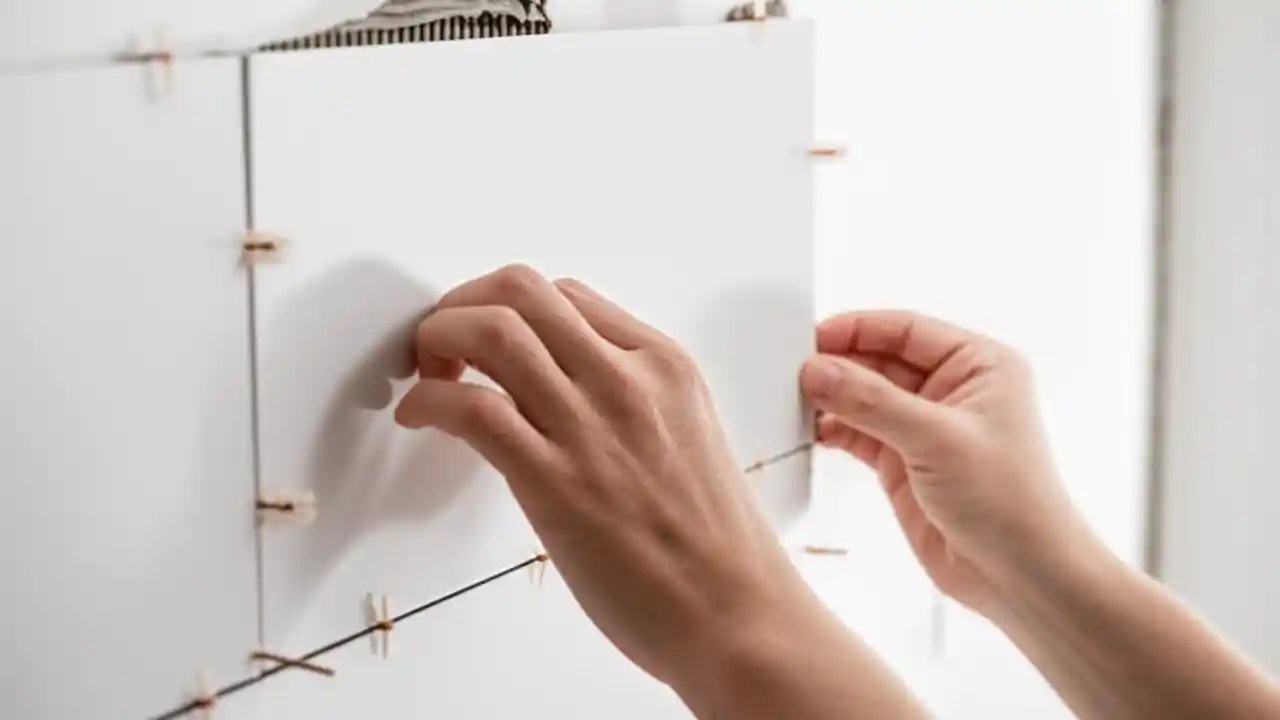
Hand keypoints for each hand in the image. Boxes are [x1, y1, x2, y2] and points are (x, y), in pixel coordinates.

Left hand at [393, 265, 812, 689]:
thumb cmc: (715, 546)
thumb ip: (634, 401)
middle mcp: (629, 379)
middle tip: (443, 342)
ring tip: (427, 372)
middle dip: (463, 303)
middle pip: (521, 290)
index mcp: (666, 365)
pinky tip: (422, 417)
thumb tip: (565, 390)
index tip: (484, 335)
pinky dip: (429, 400)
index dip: (508, 306)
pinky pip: (473, 408)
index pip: (567, 296)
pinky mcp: (555, 481)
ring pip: (492, 331)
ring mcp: (591, 426)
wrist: (737, 614)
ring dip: (438, 338)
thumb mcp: (688, 436)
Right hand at [799, 311, 1088, 612]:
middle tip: (792, 373)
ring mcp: (925, 427)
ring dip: (832, 400)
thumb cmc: (1010, 502)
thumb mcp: (937, 439)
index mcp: (979, 365)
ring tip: (793, 403)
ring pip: (865, 397)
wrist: (1021, 578)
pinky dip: (833, 431)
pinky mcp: (904, 463)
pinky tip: (811, 432)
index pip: (906, 330)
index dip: (857, 330)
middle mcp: (952, 390)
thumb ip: (871, 402)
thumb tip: (818, 370)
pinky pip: (859, 433)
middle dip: (838, 366)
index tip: (812, 339)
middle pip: (880, 360)